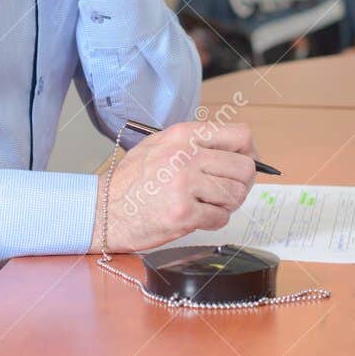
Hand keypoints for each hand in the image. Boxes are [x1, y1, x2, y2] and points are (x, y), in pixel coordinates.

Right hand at [92, 121, 257, 251]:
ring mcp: (185, 185)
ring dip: (226, 204)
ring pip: (236, 194)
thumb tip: (239, 152)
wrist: (104, 210)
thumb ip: (197, 144)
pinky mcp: (184, 213)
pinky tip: (196, 216)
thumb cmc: (132, 181)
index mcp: (183, 135)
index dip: (250, 152)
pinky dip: (214, 220)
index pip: (240, 135)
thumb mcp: (161, 146)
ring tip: (206, 204)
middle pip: (245, 168)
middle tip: (226, 191)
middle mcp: (186, 156)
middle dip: (241, 184)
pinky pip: (221, 217)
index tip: (246, 164)